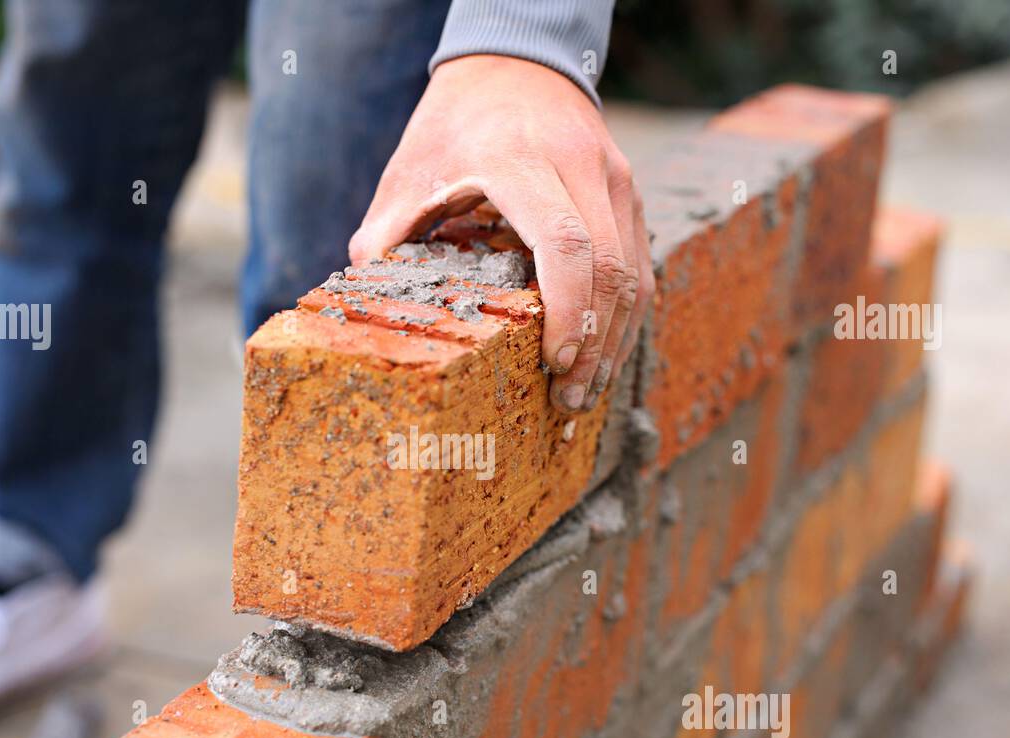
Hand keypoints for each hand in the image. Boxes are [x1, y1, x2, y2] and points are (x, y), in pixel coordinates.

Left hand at [350, 55, 651, 413]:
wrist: (513, 61)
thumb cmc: (453, 123)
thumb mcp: (408, 170)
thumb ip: (387, 234)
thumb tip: (370, 304)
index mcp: (523, 161)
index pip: (566, 246)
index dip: (567, 313)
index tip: (553, 365)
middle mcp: (582, 167)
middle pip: (610, 271)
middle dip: (595, 347)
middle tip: (569, 403)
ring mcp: (615, 179)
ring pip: (634, 274)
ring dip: (615, 341)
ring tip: (586, 393)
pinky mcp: (629, 194)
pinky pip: (639, 264)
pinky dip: (622, 317)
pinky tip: (600, 355)